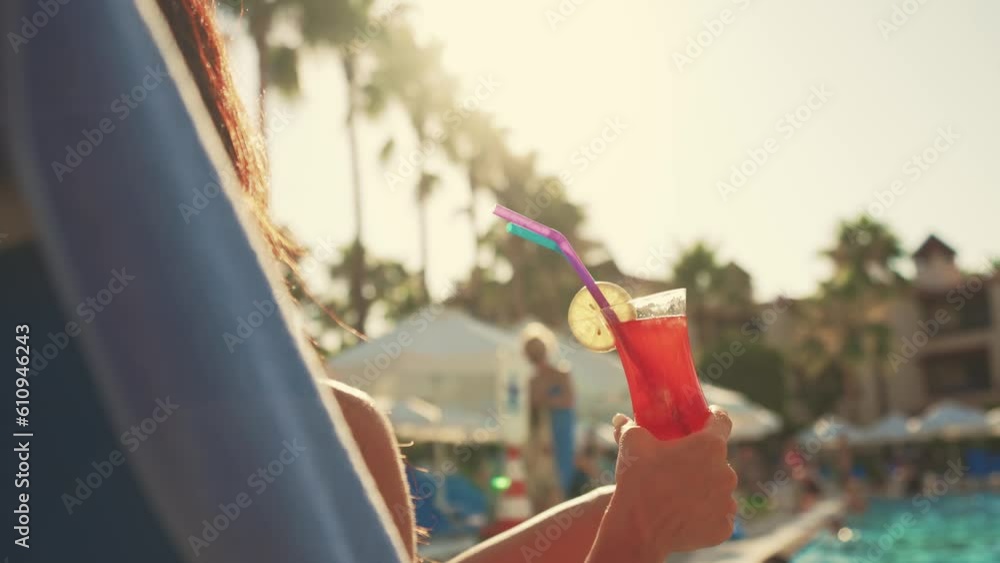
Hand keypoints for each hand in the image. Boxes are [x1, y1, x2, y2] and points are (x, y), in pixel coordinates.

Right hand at [601, 407, 737, 559]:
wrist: (638, 530)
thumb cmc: (638, 480)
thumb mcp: (632, 443)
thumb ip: (631, 426)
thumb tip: (620, 420)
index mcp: (710, 446)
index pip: (722, 422)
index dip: (713, 418)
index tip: (705, 419)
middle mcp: (726, 472)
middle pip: (718, 458)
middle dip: (701, 459)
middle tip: (677, 465)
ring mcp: (727, 502)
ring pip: (719, 487)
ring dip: (705, 487)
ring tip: (677, 493)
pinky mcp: (724, 526)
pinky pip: (718, 513)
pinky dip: (705, 512)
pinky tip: (684, 513)